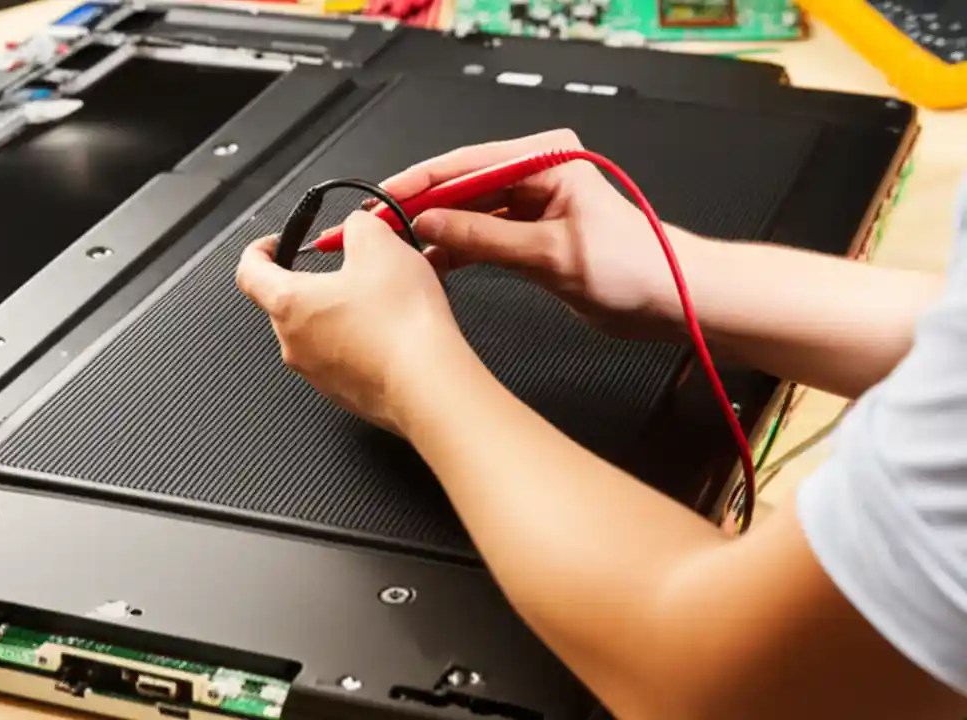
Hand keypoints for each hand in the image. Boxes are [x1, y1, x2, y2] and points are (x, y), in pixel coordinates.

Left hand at [236, 211, 469, 433]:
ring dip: (345, 309)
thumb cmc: (401, 324)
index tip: (275, 243)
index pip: (249, 272)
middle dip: (318, 279)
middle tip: (352, 266)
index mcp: (289, 304)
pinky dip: (363, 339)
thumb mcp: (379, 245)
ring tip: (385, 297)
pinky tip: (396, 329)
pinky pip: (345, 357)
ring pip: (322, 330)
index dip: (259, 250)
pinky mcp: (345, 392)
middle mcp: (294, 344)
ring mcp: (318, 374)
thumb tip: (356, 227)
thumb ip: (357, 225)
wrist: (429, 384)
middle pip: (291, 302)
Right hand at [381, 128, 701, 338]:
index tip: (380, 202)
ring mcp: (529, 203)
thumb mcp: (552, 254)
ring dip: (428, 232)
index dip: (418, 184)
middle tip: (371, 228)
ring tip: (388, 249)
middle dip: (414, 208)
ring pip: (462, 213)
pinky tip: (423, 264)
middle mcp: (535, 173)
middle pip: (457, 186)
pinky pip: (477, 235)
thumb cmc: (635, 268)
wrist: (670, 300)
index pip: (465, 165)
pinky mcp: (527, 233)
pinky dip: (451, 250)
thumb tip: (432, 223)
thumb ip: (486, 238)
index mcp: (546, 157)